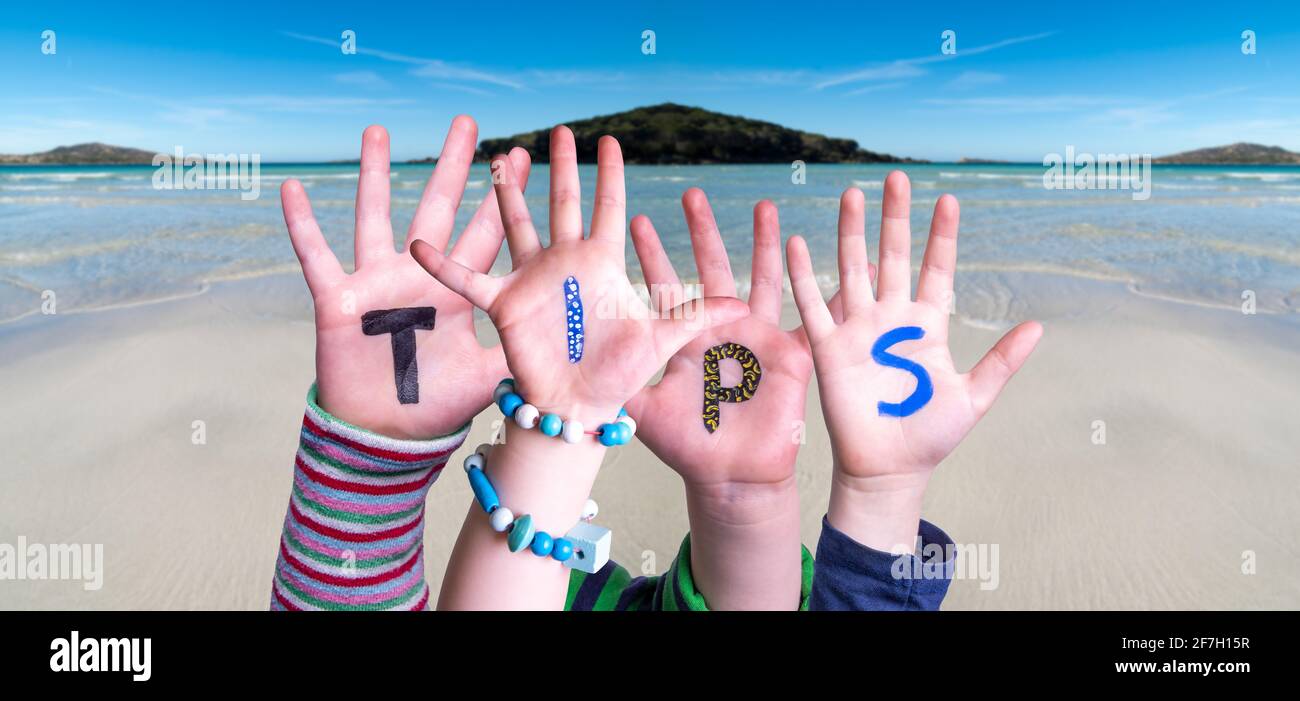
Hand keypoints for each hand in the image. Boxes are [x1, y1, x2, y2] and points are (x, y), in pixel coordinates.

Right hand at [281, 118, 530, 438]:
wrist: (385, 437)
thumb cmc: (434, 407)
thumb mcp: (487, 376)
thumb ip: (520, 352)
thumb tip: (571, 342)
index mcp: (456, 292)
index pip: (483, 234)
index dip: (501, 197)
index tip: (521, 157)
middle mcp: (417, 277)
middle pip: (437, 208)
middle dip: (451, 166)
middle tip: (467, 123)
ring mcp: (376, 283)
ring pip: (375, 215)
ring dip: (374, 174)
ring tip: (377, 130)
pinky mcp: (337, 299)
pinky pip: (315, 255)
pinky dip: (301, 225)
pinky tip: (291, 189)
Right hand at [410, 127, 747, 424]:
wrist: (578, 406)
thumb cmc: (620, 373)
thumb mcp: (663, 339)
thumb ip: (697, 315)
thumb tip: (745, 303)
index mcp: (602, 264)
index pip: (607, 207)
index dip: (609, 175)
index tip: (610, 140)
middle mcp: (565, 263)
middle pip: (562, 202)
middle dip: (562, 167)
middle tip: (560, 131)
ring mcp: (532, 280)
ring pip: (516, 224)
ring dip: (508, 194)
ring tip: (500, 158)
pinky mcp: (504, 304)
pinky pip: (467, 280)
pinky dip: (443, 265)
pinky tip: (420, 246)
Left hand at [627, 190, 811, 487]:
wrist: (731, 477)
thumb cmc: (688, 446)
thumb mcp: (646, 409)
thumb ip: (619, 379)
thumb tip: (574, 360)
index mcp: (687, 340)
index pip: (667, 288)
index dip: (652, 257)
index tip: (636, 222)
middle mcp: (722, 331)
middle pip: (712, 270)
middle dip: (703, 232)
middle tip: (691, 193)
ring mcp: (758, 338)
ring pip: (762, 278)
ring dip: (763, 243)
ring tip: (763, 205)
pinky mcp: (790, 355)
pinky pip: (810, 316)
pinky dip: (818, 287)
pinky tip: (818, 255)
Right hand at [786, 172, 1041, 549]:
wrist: (889, 469)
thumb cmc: (930, 437)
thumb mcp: (974, 397)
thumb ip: (1002, 361)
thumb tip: (1039, 326)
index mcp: (927, 326)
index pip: (935, 269)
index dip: (941, 236)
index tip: (947, 199)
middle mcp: (891, 320)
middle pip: (893, 256)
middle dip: (895, 217)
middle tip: (895, 177)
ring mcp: (858, 331)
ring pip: (853, 269)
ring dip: (851, 232)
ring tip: (851, 193)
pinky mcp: (829, 349)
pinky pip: (813, 306)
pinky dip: (805, 276)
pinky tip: (798, 242)